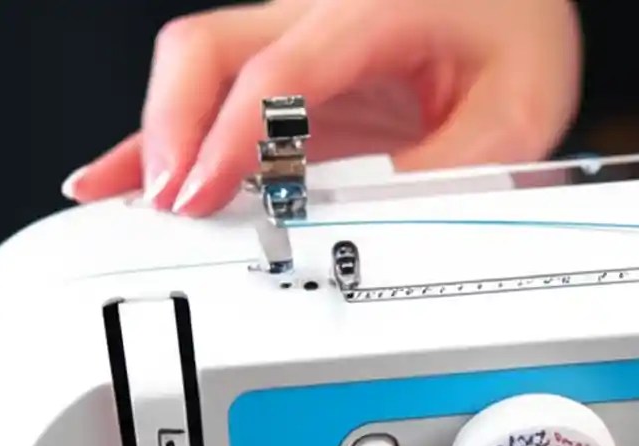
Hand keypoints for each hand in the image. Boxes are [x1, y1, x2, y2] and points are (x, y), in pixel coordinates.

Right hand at [61, 0, 581, 216]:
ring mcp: (298, 39)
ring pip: (196, 67)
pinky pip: (216, 95)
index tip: (203, 192)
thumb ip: (451, 169)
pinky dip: (172, 135)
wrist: (517, 2)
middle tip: (173, 203)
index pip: (281, 72)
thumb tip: (375, 230)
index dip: (233, 137)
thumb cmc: (519, 37)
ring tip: (119, 197)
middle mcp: (321, 14)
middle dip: (173, 129)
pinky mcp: (294, 71)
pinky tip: (129, 173)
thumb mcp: (516, 115)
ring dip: (157, 134)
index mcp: (376, 11)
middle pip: (208, 51)